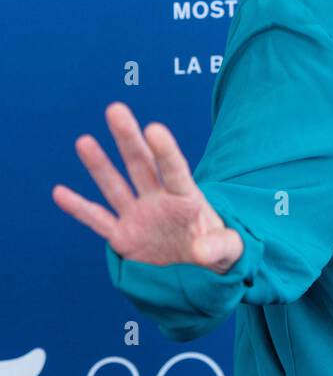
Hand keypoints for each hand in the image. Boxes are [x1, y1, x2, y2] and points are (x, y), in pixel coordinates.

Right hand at [52, 101, 244, 272]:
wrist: (198, 266)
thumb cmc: (218, 249)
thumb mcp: (229, 251)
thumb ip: (219, 248)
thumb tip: (200, 250)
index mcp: (188, 198)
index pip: (176, 170)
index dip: (165, 151)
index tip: (154, 129)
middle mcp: (159, 199)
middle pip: (142, 165)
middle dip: (128, 139)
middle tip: (115, 109)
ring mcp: (139, 215)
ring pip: (116, 186)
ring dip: (99, 165)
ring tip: (84, 141)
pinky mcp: (124, 236)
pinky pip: (98, 220)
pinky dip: (80, 209)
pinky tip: (60, 193)